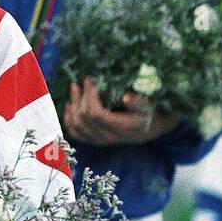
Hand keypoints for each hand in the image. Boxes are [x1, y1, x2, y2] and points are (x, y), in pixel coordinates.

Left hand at [63, 77, 179, 145]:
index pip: (95, 114)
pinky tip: (68, 107)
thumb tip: (126, 97)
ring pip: (77, 126)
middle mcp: (109, 136)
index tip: (91, 81)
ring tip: (75, 88)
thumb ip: (139, 102)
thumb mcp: (150, 106)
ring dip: (73, 106)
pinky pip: (77, 133)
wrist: (153, 128)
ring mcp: (101, 140)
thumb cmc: (151, 113)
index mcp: (121, 128)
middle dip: (81, 97)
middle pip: (84, 118)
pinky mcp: (96, 139)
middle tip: (85, 81)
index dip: (90, 96)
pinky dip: (69, 120)